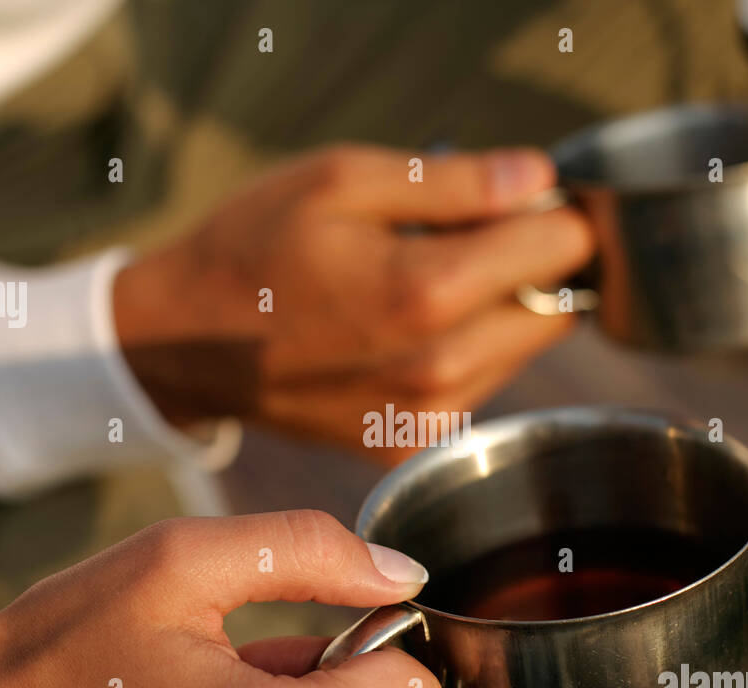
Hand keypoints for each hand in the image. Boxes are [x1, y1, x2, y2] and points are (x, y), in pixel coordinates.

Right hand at [112, 145, 594, 458]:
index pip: (563, 249)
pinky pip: (478, 388)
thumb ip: (455, 183)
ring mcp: (426, 420)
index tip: (518, 201)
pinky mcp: (410, 447)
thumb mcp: (343, 181)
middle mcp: (439, 369)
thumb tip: (539, 180)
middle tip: (463, 238)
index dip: (551, 214)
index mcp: (425, 293)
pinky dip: (461, 353)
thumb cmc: (255, 247)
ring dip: (494, 312)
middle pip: (556, 307)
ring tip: (415, 283)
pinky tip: (399, 331)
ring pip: (520, 351)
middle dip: (528, 266)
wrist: (185, 343)